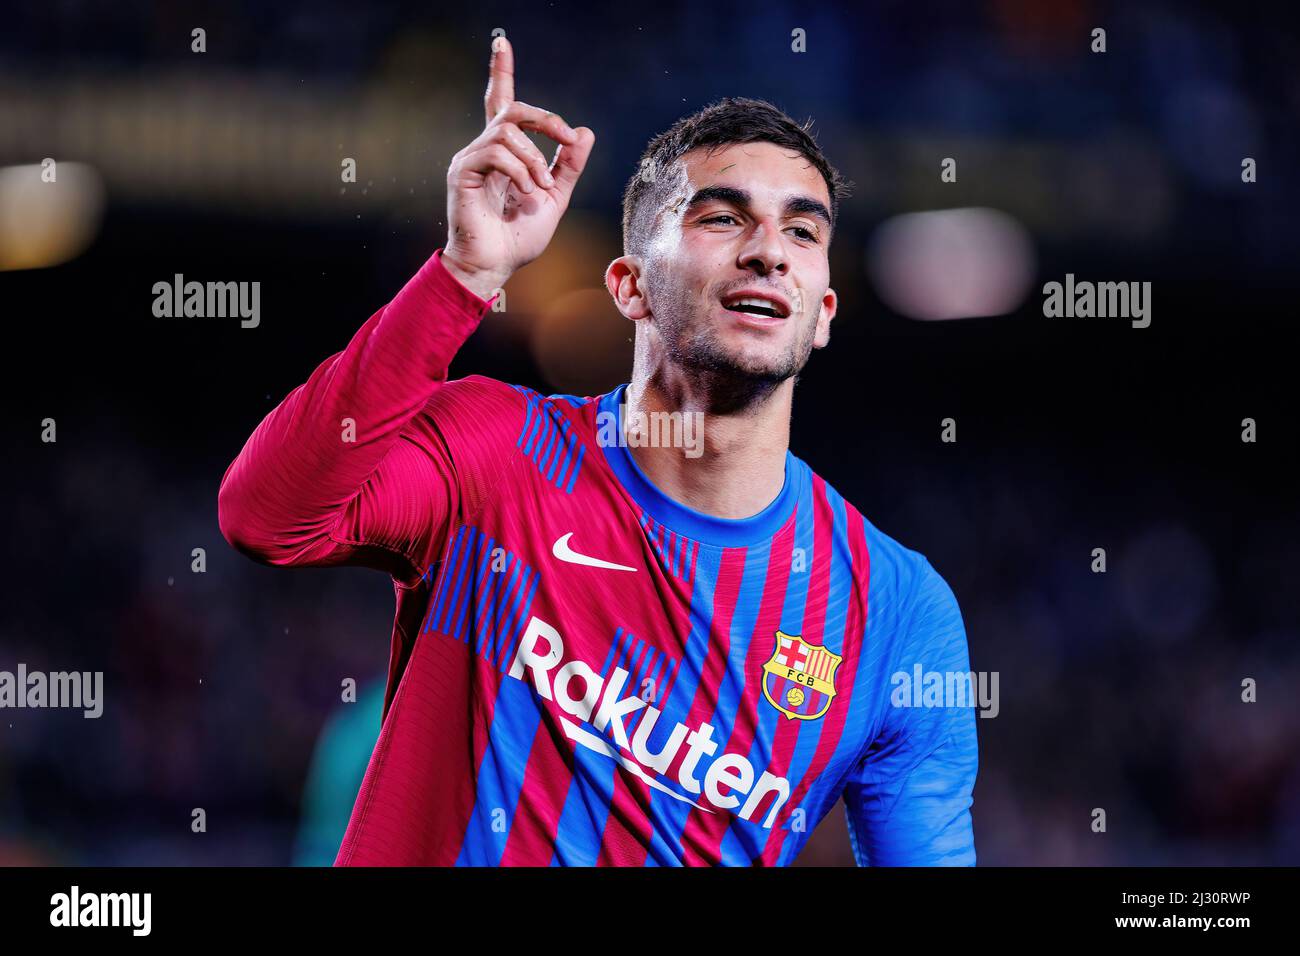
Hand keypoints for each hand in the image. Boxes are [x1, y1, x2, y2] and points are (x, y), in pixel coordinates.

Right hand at [442, 36, 594, 300]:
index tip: (502, 43)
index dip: (502, 71)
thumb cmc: (519, 236)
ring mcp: (470, 159)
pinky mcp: (462, 172)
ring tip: (540, 189)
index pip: (502, 102)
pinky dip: (520, 171)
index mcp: (504, 152)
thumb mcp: (555, 196)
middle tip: (564, 137)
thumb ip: (568, 165)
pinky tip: (527, 193)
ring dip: (534, 159)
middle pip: (512, 107)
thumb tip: (584, 130)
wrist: (496, 266)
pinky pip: (496, 153)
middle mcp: (484, 149)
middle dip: (544, 117)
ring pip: (508, 131)